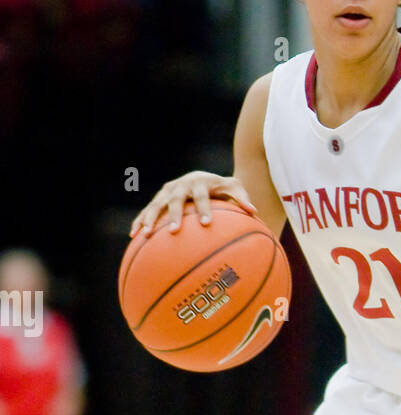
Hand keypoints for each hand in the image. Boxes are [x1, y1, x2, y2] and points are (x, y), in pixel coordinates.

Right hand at [129, 172, 257, 236]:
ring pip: (156, 204)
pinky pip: (147, 210)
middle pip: (175, 199)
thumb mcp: (234, 188)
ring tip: (145, 235)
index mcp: (199, 182)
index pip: (201, 195)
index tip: (206, 224)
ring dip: (150, 219)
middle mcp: (180, 185)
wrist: (204, 178)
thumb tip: (254, 211)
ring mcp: (167, 191)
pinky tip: (133, 236)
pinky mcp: (159, 199)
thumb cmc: (222, 187)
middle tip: (176, 231)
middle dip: (175, 215)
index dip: (203, 208)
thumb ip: (241, 198)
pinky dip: (140, 221)